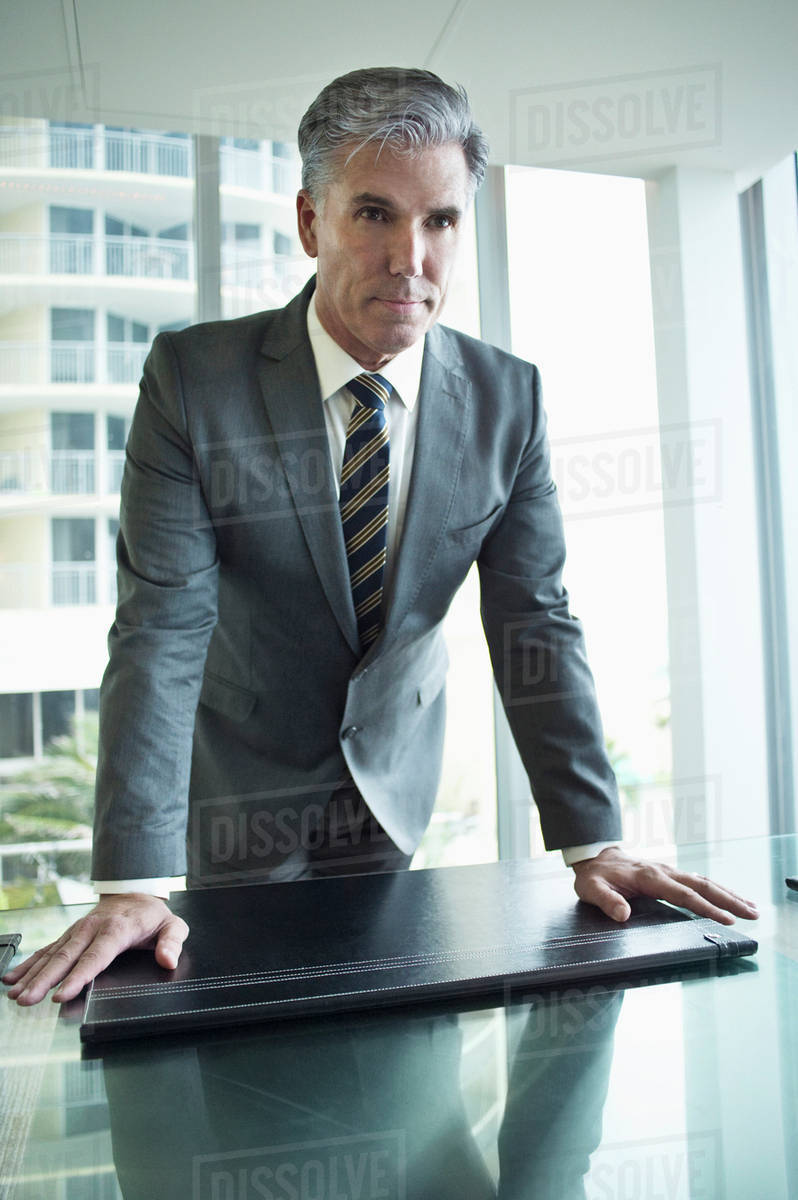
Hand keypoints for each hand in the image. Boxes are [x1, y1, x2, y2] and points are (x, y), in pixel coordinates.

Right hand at [3, 893, 188, 1005]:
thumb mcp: (172, 924)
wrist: (134, 891)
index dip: (78, 977)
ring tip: (15, 994)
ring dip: (32, 975)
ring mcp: (77, 931)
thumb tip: (168, 959)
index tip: (62, 994)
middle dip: (45, 980)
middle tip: (28, 1000)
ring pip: (52, 955)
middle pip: (66, 958)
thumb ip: (172, 942)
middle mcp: (92, 929)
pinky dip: (28, 964)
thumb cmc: (152, 915)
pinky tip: (12, 978)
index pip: (95, 956)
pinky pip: (46, 950)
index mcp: (117, 929)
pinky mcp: (68, 935)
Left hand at [571, 847, 758, 925]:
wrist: (595, 856)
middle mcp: (664, 871)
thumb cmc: (595, 876)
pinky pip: (699, 882)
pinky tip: (731, 900)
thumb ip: (607, 901)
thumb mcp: (591, 889)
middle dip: (729, 900)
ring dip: (729, 894)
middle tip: (753, 914)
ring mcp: (669, 871)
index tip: (725, 920)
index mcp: (648, 877)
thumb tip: (623, 915)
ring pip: (705, 881)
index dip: (705, 907)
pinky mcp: (671, 875)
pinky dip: (718, 890)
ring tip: (753, 908)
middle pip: (703, 885)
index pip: (683, 894)